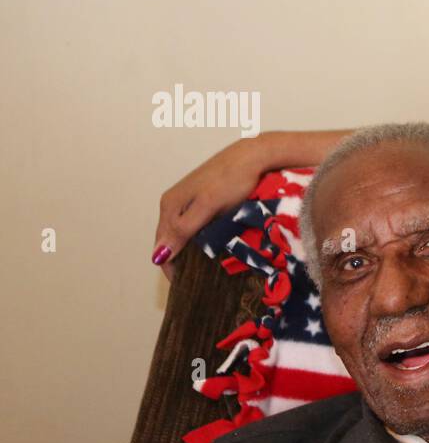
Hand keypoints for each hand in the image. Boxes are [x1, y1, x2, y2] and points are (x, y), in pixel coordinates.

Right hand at [152, 137, 275, 281]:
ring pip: (181, 233)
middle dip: (179, 261)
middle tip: (197, 281)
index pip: (161, 246)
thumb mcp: (208, 206)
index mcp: (170, 205)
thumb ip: (183, 229)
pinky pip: (192, 225)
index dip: (171, 268)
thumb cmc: (233, 179)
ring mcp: (186, 199)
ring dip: (188, 251)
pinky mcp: (200, 199)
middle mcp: (173, 202)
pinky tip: (210, 247)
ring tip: (204, 269)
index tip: (185, 286)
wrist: (254, 156)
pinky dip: (197, 239)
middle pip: (169, 239)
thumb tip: (159, 255)